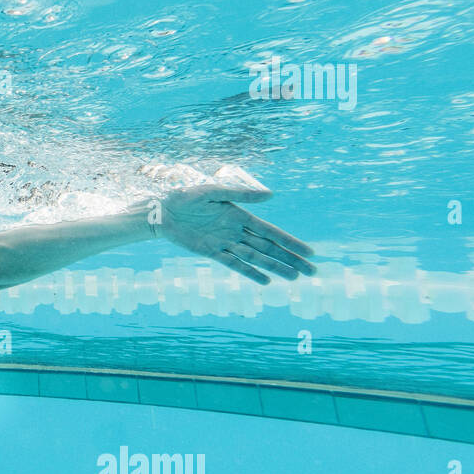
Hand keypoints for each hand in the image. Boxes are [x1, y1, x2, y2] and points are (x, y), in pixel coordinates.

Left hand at [149, 183, 314, 284]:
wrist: (162, 211)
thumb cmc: (186, 197)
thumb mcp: (213, 192)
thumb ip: (241, 194)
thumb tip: (271, 196)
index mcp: (240, 215)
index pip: (271, 232)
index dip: (291, 242)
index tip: (310, 252)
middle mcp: (236, 231)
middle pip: (269, 248)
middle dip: (290, 259)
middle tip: (311, 272)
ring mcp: (225, 243)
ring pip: (256, 258)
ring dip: (275, 268)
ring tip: (294, 278)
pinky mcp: (211, 252)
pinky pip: (234, 264)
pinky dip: (250, 272)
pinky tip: (266, 281)